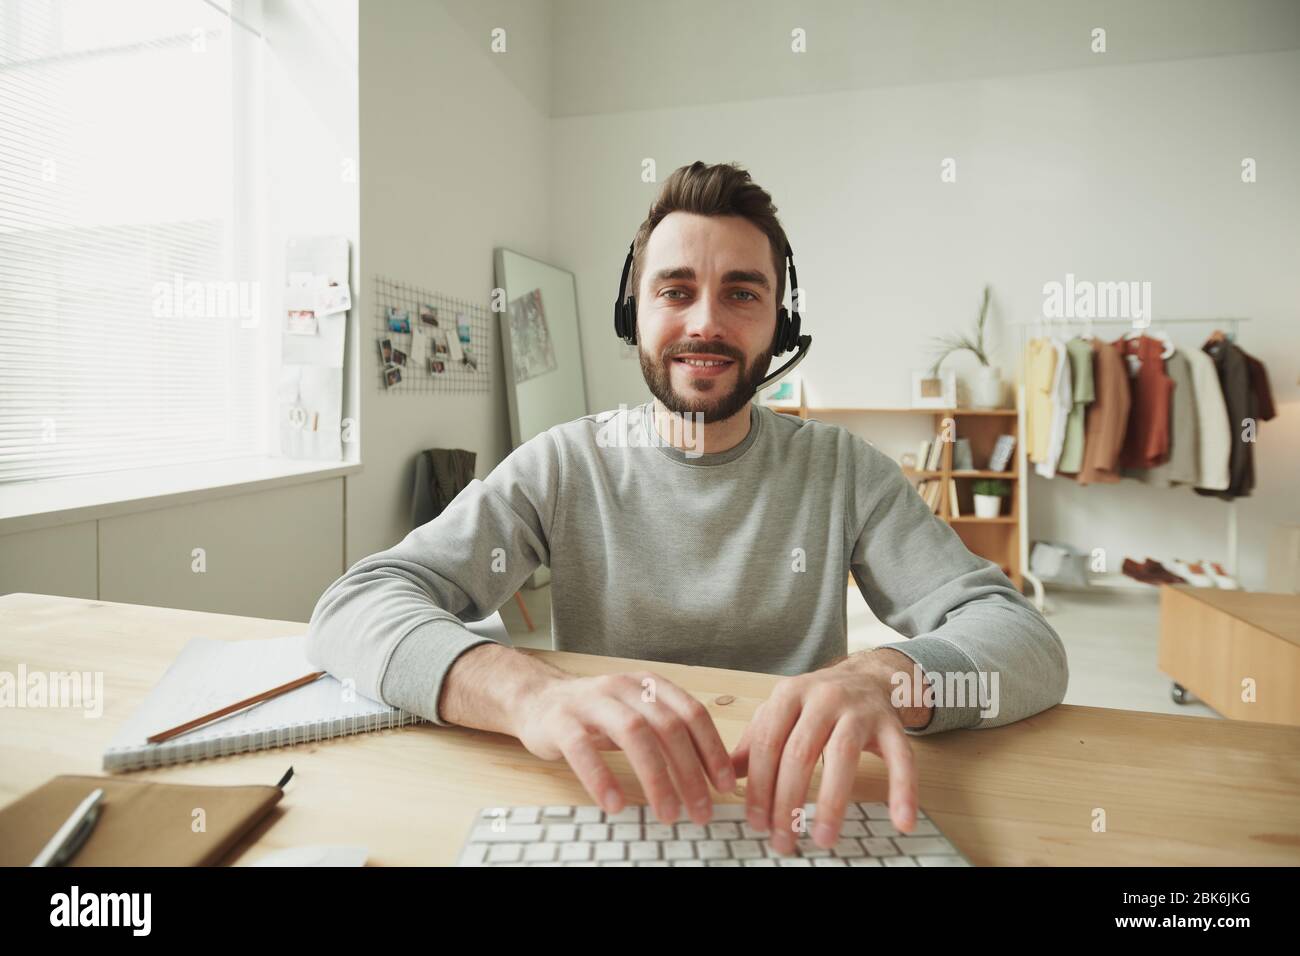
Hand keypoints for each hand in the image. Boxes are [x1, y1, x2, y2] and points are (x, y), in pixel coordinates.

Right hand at [512, 670, 735, 823]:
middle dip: (690, 772)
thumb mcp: (637, 714)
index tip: (725, 785)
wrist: (538, 699)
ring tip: (667, 813)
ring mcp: (591, 701)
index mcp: (649, 685)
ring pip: (633, 733)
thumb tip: (712, 773)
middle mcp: (624, 687)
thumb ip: (670, 734)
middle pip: (668, 726)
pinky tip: (615, 804)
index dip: (712, 749)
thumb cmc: (596, 714)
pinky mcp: (561, 720)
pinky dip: (601, 777)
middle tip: (701, 810)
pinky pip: (583, 748)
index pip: (692, 713)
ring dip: (656, 778)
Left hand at [729, 648, 926, 853]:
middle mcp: (823, 697)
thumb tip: (726, 777)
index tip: (756, 822)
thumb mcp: (782, 712)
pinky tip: (901, 820)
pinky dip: (903, 790)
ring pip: (843, 757)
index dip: (759, 786)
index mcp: (789, 694)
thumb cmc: (818, 702)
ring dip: (831, 803)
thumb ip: (756, 741)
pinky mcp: (892, 723)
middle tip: (783, 839)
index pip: (768, 744)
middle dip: (787, 801)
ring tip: (823, 838)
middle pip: (800, 753)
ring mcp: (860, 709)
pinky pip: (901, 758)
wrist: (868, 676)